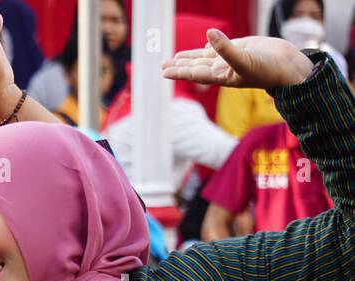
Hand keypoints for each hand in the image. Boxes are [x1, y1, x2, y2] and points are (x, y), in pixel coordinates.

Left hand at [163, 30, 314, 89]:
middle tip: (162, 65)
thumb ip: (225, 48)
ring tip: (174, 58)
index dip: (179, 71)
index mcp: (220, 76)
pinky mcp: (240, 47)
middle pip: (195, 66)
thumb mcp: (244, 59)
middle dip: (179, 65)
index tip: (164, 71)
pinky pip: (220, 47)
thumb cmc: (266, 70)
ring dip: (190, 57)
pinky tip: (202, 46)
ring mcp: (230, 58)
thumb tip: (208, 34)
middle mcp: (222, 68)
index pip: (194, 73)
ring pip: (205, 56)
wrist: (287, 66)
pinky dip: (210, 46)